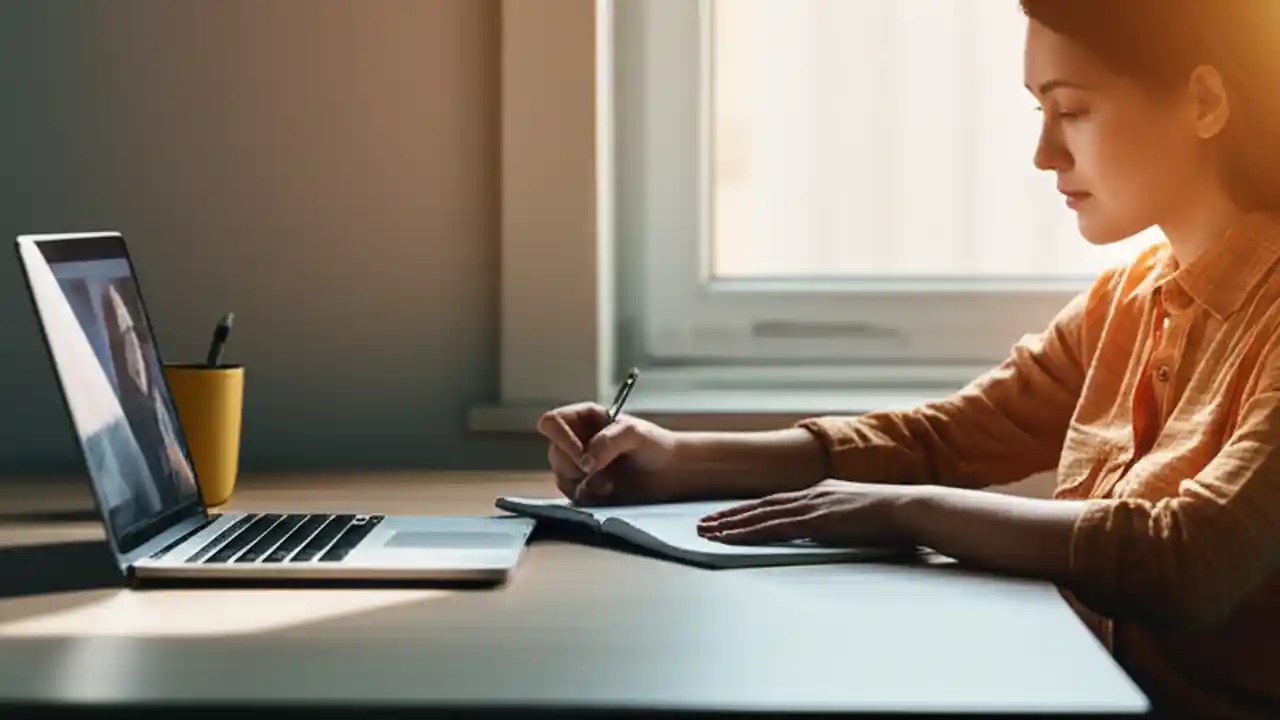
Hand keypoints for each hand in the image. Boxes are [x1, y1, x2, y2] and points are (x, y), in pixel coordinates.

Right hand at [537, 402, 681, 505]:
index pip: (552, 422)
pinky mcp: (585, 489)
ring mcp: (579, 466)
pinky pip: (572, 496)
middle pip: (554, 454)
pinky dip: (589, 497)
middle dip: (576, 467)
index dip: (561, 439)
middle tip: (600, 471)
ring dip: (584, 484)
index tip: (583, 456)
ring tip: (611, 483)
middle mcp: (576, 440)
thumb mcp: (635, 433)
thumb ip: (608, 441)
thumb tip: (585, 461)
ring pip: (561, 477)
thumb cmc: (655, 444)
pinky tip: (610, 492)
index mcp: (583, 418)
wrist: (671, 473)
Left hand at [696, 480, 918, 545]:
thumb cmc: (894, 518)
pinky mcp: (815, 521)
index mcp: (822, 492)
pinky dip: (748, 532)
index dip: (750, 510)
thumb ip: (842, 519)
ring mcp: (813, 505)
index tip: (728, 517)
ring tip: (707, 532)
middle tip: (703, 524)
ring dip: (731, 524)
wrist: (911, 509)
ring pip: (761, 515)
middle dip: (730, 515)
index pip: (777, 501)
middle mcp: (812, 494)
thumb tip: (833, 528)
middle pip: (761, 505)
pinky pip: (774, 528)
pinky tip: (731, 538)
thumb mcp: (860, 514)